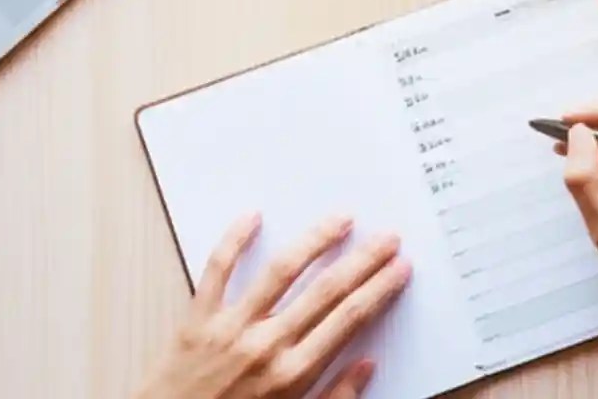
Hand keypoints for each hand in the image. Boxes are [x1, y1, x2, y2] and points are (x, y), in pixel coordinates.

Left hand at [136, 213, 410, 398]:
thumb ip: (334, 398)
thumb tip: (367, 365)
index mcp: (293, 374)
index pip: (349, 319)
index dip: (380, 289)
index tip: (399, 267)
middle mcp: (266, 345)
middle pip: (326, 291)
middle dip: (363, 260)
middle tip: (387, 237)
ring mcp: (230, 328)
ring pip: (280, 272)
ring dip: (315, 241)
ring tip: (341, 219)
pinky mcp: (197, 319)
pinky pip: (217, 271)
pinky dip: (233, 240)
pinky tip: (254, 217)